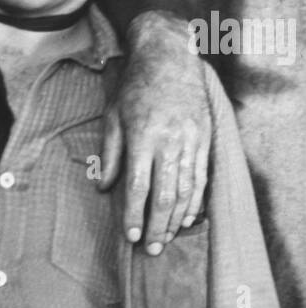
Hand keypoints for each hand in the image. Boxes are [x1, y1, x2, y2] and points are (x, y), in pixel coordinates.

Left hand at [99, 11, 209, 252]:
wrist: (169, 57)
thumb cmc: (134, 87)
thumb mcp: (112, 116)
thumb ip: (109, 154)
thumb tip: (103, 188)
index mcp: (142, 138)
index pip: (138, 188)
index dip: (134, 216)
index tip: (131, 237)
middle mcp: (169, 142)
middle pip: (165, 196)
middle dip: (157, 227)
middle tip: (151, 250)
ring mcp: (191, 141)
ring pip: (186, 191)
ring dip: (175, 219)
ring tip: (167, 240)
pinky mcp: (205, 138)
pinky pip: (202, 177)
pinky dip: (195, 201)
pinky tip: (186, 218)